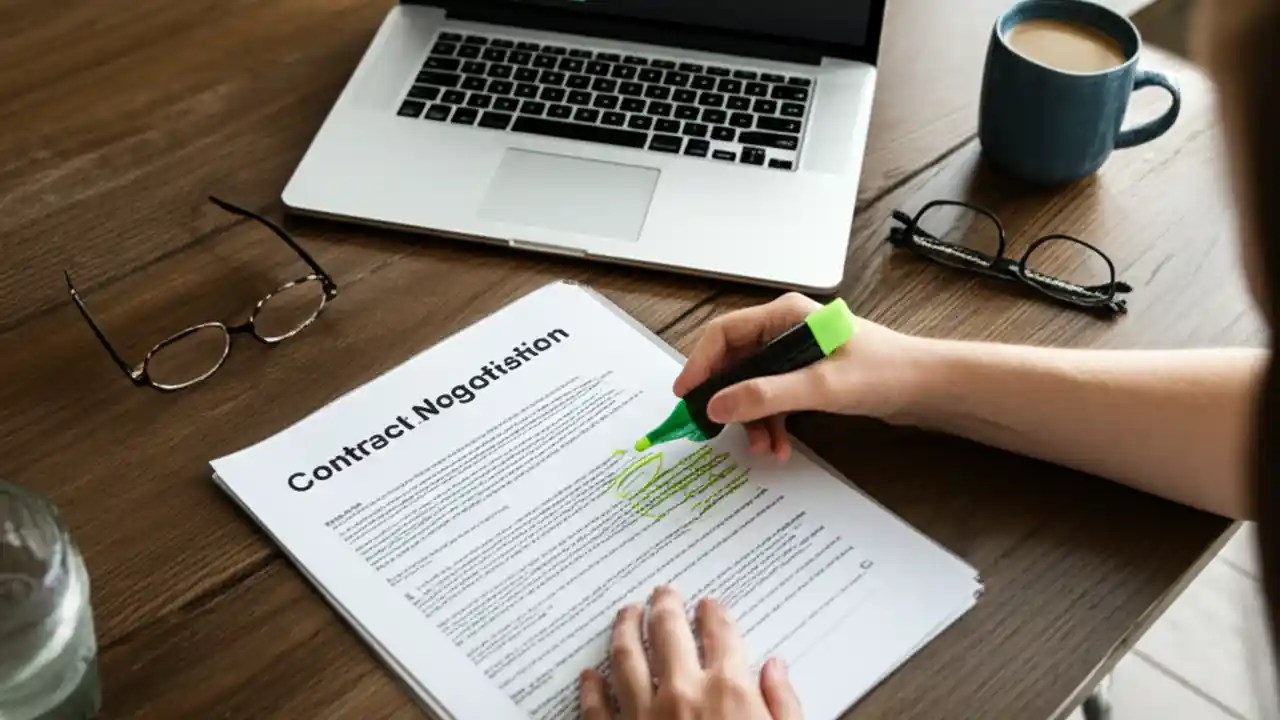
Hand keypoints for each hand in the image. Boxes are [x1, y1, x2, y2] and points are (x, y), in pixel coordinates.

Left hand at [579, 586, 801, 719]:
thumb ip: (784, 704)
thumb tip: (776, 669)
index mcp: (730, 690)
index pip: (721, 632)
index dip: (715, 613)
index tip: (710, 605)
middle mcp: (682, 693)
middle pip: (668, 631)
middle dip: (666, 605)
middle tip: (664, 593)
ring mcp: (643, 717)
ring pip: (625, 656)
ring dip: (624, 628)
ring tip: (626, 613)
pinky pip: (597, 707)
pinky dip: (592, 686)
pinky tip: (590, 674)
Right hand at [673, 293, 925, 459]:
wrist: (928, 386)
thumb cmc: (884, 372)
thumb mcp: (819, 387)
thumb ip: (765, 396)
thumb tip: (717, 406)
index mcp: (785, 315)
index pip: (724, 334)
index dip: (699, 364)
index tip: (685, 396)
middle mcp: (787, 329)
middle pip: (736, 363)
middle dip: (729, 401)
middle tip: (717, 432)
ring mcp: (798, 353)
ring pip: (755, 386)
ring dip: (753, 419)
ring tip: (762, 449)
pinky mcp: (809, 374)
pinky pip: (775, 397)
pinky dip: (773, 421)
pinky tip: (779, 446)